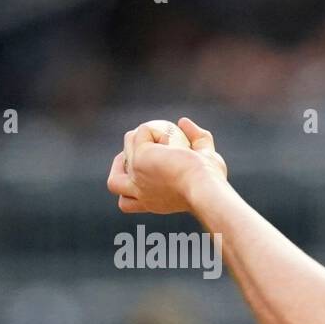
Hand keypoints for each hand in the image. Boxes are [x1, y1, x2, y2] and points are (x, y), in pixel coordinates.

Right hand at [107, 117, 227, 214]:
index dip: (133, 185)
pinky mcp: (140, 157)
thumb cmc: (211, 182)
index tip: (152, 172)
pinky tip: (172, 138)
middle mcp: (140, 192)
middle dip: (119, 166)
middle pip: (113, 184)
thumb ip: (198, 140)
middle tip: (142, 153)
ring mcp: (136, 174)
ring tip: (164, 140)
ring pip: (123, 153)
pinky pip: (142, 133)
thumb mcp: (207, 161)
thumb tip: (183, 121)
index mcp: (152, 202)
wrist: (205, 187)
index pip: (129, 201)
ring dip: (139, 140)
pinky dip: (156, 130)